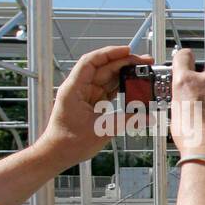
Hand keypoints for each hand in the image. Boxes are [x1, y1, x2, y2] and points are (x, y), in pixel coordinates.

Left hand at [41, 45, 152, 166]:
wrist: (57, 153)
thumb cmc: (68, 142)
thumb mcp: (101, 130)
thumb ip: (126, 121)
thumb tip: (147, 117)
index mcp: (74, 89)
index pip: (91, 62)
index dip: (110, 53)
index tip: (128, 51)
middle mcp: (79, 88)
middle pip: (103, 68)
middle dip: (124, 62)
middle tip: (144, 62)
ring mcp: (86, 95)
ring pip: (107, 77)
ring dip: (124, 73)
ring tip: (143, 71)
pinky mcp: (92, 103)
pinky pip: (108, 90)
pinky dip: (121, 87)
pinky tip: (134, 86)